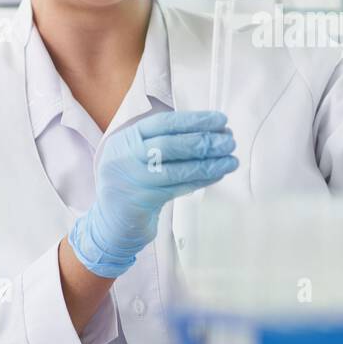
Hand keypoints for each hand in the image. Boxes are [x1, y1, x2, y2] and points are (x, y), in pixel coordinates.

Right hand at [69, 110, 237, 277]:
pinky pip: (178, 188)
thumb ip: (161, 141)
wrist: (111, 224)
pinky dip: (200, 180)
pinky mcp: (141, 202)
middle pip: (169, 144)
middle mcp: (124, 156)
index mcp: (125, 139)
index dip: (194, 120)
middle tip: (230, 140)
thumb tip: (208, 130)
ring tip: (231, 160)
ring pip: (176, 169)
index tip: (220, 120)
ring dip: (208, 163)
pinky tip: (217, 174)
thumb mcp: (136, 155)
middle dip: (204, 140)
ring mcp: (131, 180)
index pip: (163, 123)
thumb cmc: (132, 183)